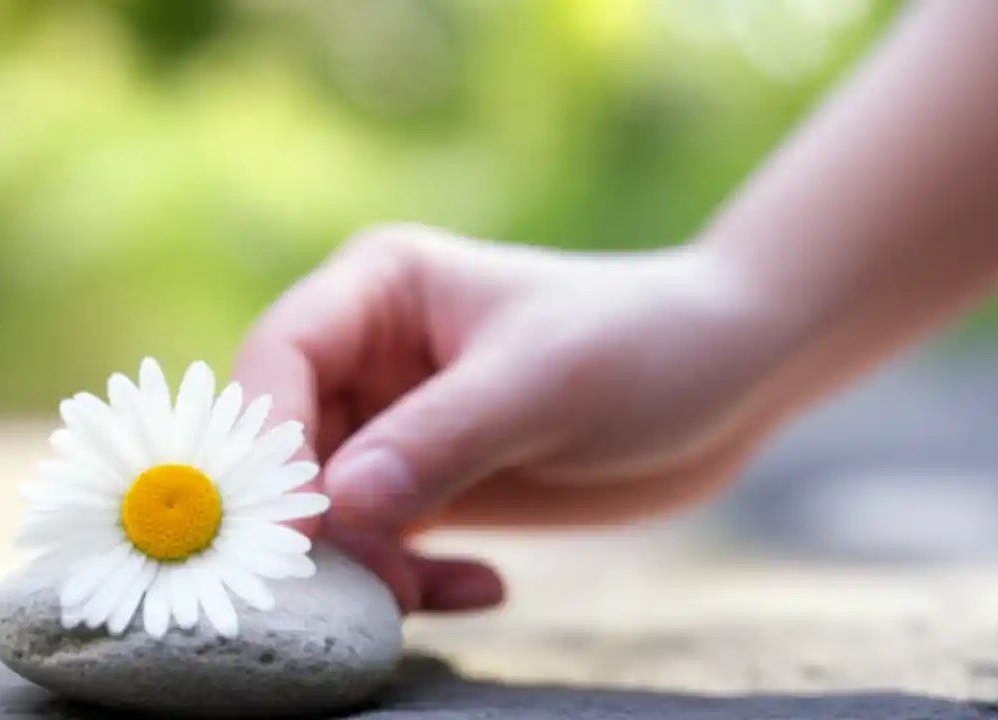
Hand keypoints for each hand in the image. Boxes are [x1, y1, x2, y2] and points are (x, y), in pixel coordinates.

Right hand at [232, 224, 781, 612]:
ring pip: (325, 510)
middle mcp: (368, 355)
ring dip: (364, 567)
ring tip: (426, 594)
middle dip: (315, 523)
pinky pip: (382, 548)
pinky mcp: (427, 487)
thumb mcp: (544, 383)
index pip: (279, 357)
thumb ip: (438, 441)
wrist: (727, 380)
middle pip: (286, 445)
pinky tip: (484, 588)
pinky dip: (413, 581)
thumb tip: (333, 508)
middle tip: (377, 584)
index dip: (270, 442)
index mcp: (376, 289)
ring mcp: (394, 425)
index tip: (300, 527)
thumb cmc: (642, 345)